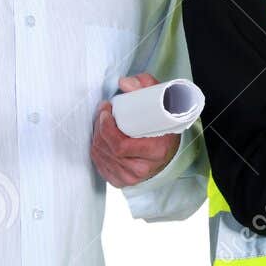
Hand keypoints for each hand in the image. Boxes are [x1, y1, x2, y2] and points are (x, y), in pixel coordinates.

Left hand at [91, 73, 178, 187]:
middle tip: (102, 113)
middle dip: (99, 128)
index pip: (120, 146)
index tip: (106, 111)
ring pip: (101, 156)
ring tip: (101, 123)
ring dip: (96, 137)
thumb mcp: (162, 101)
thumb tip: (124, 83)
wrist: (168, 151)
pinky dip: (97, 150)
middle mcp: (142, 169)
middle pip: (108, 149)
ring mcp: (130, 178)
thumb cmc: (164, 126)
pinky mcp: (120, 181)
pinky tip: (100, 139)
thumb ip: (145, 86)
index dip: (107, 128)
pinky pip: (100, 165)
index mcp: (156, 151)